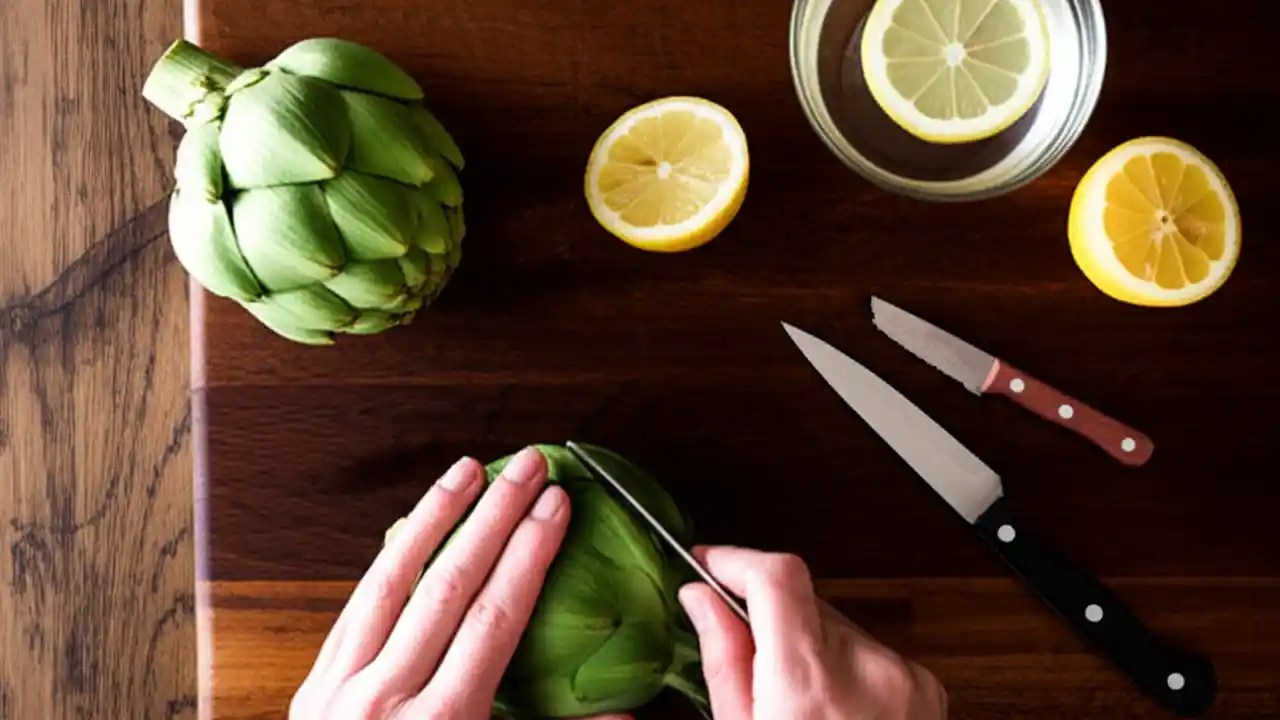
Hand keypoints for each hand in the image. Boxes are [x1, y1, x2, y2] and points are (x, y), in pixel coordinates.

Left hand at [290, 448, 622, 719]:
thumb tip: (624, 718)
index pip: (496, 615)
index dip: (530, 553)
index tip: (556, 505)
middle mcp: (389, 695)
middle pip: (450, 582)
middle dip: (495, 516)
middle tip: (527, 466)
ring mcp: (342, 687)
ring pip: (393, 580)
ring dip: (433, 517)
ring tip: (466, 471)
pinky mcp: (315, 686)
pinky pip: (356, 606)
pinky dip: (387, 560)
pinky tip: (409, 531)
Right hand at [679, 547, 946, 719]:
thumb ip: (724, 661)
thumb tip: (701, 600)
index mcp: (811, 686)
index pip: (777, 574)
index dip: (736, 558)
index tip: (710, 562)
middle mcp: (868, 672)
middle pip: (804, 599)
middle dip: (767, 614)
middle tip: (742, 652)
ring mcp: (906, 679)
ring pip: (836, 624)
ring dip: (806, 644)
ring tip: (794, 702)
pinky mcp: (927, 688)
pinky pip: (870, 651)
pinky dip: (842, 667)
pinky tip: (830, 712)